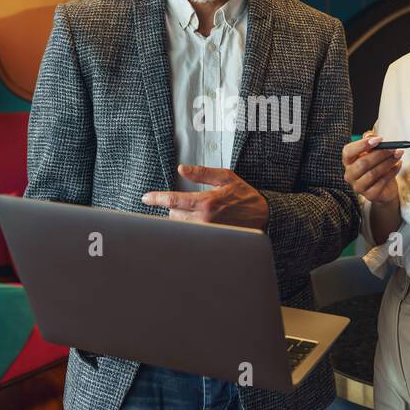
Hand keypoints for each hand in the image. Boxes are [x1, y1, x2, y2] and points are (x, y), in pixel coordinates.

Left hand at [141, 164, 268, 228]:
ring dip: (181, 217)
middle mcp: (205, 219)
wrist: (264, 216)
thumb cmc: (245, 195)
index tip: (146, 198)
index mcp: (207, 202)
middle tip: (185, 201)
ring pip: (180, 225)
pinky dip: (188, 226)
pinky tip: (197, 221)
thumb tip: (182, 169)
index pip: (173, 200)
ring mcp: (207, 232)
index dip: (156, 198)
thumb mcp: (226, 177)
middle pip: (173, 214)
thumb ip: (202, 173)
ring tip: (195, 211)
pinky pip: (190, 233)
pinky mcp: (211, 239)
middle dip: (174, 206)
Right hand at [342, 131, 402, 205]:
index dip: (362, 145)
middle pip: (363, 163)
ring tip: (398, 155)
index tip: (379, 139)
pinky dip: (392, 173)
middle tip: (393, 148)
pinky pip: (381, 183)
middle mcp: (350, 174)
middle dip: (380, 154)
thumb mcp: (374, 151)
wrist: (385, 187)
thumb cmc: (377, 165)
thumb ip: (370, 140)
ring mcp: (358, 186)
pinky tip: (398, 165)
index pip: (348, 152)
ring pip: (373, 173)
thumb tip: (370, 135)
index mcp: (348, 161)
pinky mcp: (369, 195)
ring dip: (388, 162)